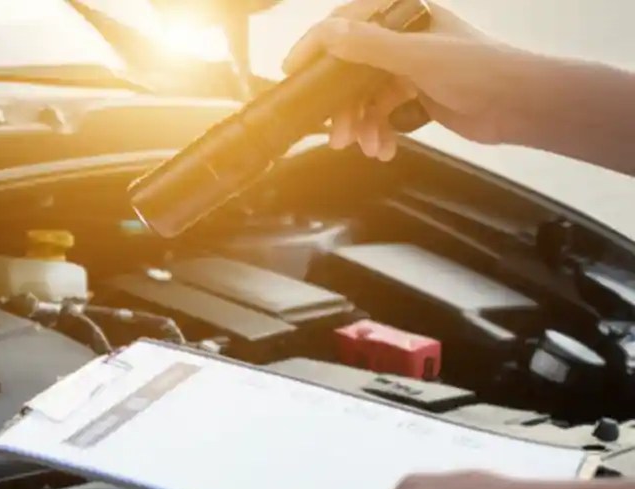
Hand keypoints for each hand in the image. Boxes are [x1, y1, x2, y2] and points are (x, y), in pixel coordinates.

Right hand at [282, 0, 529, 160]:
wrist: (521, 105)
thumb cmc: (482, 70)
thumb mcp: (417, 57)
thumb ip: (369, 44)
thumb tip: (328, 32)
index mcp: (404, 13)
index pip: (347, 22)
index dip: (317, 45)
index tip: (293, 69)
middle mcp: (404, 35)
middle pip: (352, 68)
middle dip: (343, 105)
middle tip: (336, 134)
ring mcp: (409, 64)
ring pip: (366, 94)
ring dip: (362, 124)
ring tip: (365, 147)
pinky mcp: (416, 91)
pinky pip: (383, 111)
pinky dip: (379, 130)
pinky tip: (384, 148)